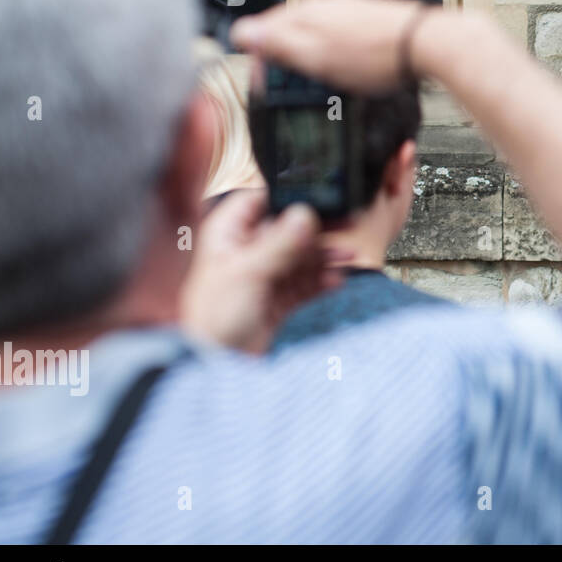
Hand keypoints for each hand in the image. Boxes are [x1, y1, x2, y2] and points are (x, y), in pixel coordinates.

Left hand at [180, 190, 346, 352]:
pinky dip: (321, 281)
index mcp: (229, 235)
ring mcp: (263, 275)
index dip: (287, 196)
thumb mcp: (249, 273)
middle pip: (289, 229)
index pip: (259, 201)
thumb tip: (304, 214)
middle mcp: (247, 251)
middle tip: (347, 226)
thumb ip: (280, 243)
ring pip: (301, 257)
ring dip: (326, 257)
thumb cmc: (213, 319)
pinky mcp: (277, 299)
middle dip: (318, 230)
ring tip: (349, 257)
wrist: (215, 366)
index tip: (317, 195)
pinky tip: (337, 281)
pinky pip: (305, 283)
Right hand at [230, 0, 448, 92]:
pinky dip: (337, 50)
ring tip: (317, 76)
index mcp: (305, 11)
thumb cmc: (375, 55)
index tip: (264, 76)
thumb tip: (241, 33)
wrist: (425, 44)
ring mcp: (349, 8)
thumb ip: (277, 42)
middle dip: (285, 52)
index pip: (263, 27)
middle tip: (289, 81)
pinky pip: (342, 34)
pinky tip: (347, 65)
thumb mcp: (316, 55)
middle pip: (290, 28)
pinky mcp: (371, 18)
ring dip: (312, 52)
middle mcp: (326, 4)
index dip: (259, 53)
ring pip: (317, 30)